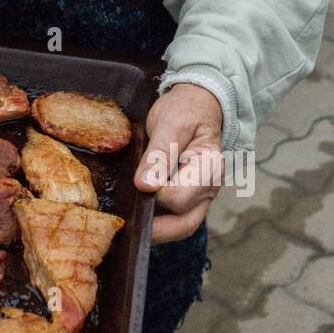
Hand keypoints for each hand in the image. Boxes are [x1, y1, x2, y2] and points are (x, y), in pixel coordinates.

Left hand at [133, 84, 224, 243]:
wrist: (195, 103)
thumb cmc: (185, 110)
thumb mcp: (171, 123)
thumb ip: (159, 154)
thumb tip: (145, 185)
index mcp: (209, 169)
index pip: (181, 198)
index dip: (156, 194)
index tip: (137, 183)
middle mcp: (208, 189)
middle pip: (185, 224)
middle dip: (156, 229)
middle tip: (125, 224)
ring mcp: (198, 196)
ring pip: (180, 226)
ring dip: (155, 229)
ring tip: (127, 223)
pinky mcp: (186, 197)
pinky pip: (173, 217)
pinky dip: (155, 220)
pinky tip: (134, 214)